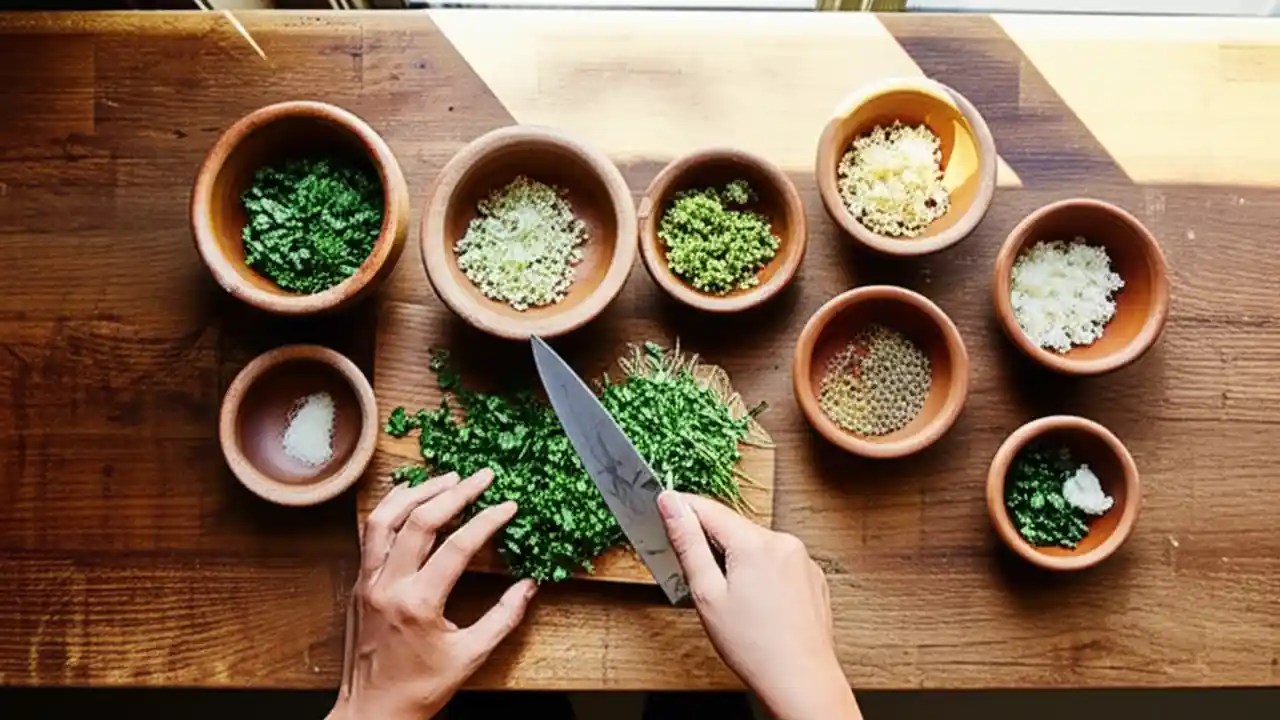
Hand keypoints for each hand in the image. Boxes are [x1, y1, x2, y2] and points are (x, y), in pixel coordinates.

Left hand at [328, 469, 536, 719]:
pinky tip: (408, 498)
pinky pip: (370, 535)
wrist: (372, 713)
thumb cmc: (421, 690)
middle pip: (419, 521)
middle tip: (482, 476)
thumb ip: (503, 618)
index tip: (508, 505)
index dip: (487, 521)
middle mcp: (388, 586)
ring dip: (417, 492)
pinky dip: (390, 509)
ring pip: (384, 519)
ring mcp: (367, 582)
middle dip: (454, 492)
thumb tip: (529, 586)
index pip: (457, 546)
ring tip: (446, 477)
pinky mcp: (358, 584)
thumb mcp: (471, 657)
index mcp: (418, 604)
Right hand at [658, 491, 860, 719]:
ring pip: (756, 546)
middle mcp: (784, 542)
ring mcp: (802, 559)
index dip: (682, 509)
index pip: (708, 509)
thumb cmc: (754, 647)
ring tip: (732, 601)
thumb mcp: (707, 593)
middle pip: (734, 528)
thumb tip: (670, 503)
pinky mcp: (812, 576)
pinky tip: (757, 605)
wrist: (801, 681)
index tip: (663, 509)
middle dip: (711, 545)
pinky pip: (777, 562)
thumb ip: (687, 543)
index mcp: (755, 543)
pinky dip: (761, 574)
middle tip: (698, 578)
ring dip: (737, 560)